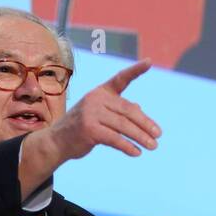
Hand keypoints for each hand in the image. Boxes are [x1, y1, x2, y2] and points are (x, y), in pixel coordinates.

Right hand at [45, 58, 161, 162]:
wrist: (56, 142)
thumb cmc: (82, 126)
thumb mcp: (99, 114)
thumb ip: (118, 110)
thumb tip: (139, 108)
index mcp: (100, 92)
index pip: (120, 78)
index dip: (135, 70)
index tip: (149, 62)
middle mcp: (95, 98)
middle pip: (128, 110)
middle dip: (145, 123)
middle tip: (159, 134)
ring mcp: (91, 113)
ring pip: (123, 125)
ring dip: (141, 137)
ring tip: (154, 146)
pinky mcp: (88, 129)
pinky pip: (114, 138)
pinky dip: (128, 146)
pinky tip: (137, 153)